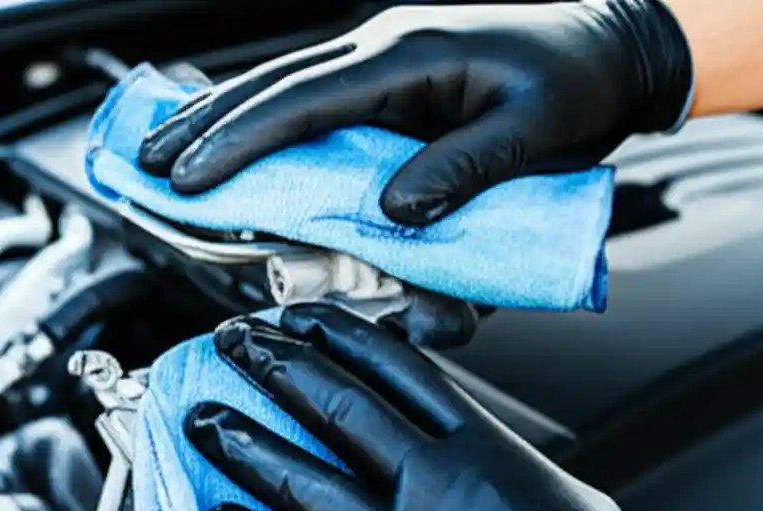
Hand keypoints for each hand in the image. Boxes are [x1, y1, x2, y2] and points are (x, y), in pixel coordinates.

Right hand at [140, 0, 693, 224]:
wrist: (613, 46)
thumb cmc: (579, 81)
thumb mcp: (532, 129)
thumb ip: (461, 170)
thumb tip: (392, 212)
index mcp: (410, 56)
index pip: (304, 102)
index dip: (241, 142)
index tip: (190, 177)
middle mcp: (386, 55)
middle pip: (275, 89)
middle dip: (208, 128)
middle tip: (149, 165)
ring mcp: (390, 68)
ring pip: (289, 92)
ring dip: (229, 121)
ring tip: (173, 149)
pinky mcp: (401, 89)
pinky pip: (324, 106)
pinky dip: (277, 124)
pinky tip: (246, 137)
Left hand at [187, 304, 720, 510]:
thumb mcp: (562, 495)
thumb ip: (497, 463)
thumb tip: (457, 448)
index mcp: (490, 451)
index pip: (399, 372)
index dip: (339, 336)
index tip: (299, 319)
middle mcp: (443, 491)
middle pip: (341, 409)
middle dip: (278, 368)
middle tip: (235, 343)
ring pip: (308, 484)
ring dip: (248, 445)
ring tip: (206, 419)